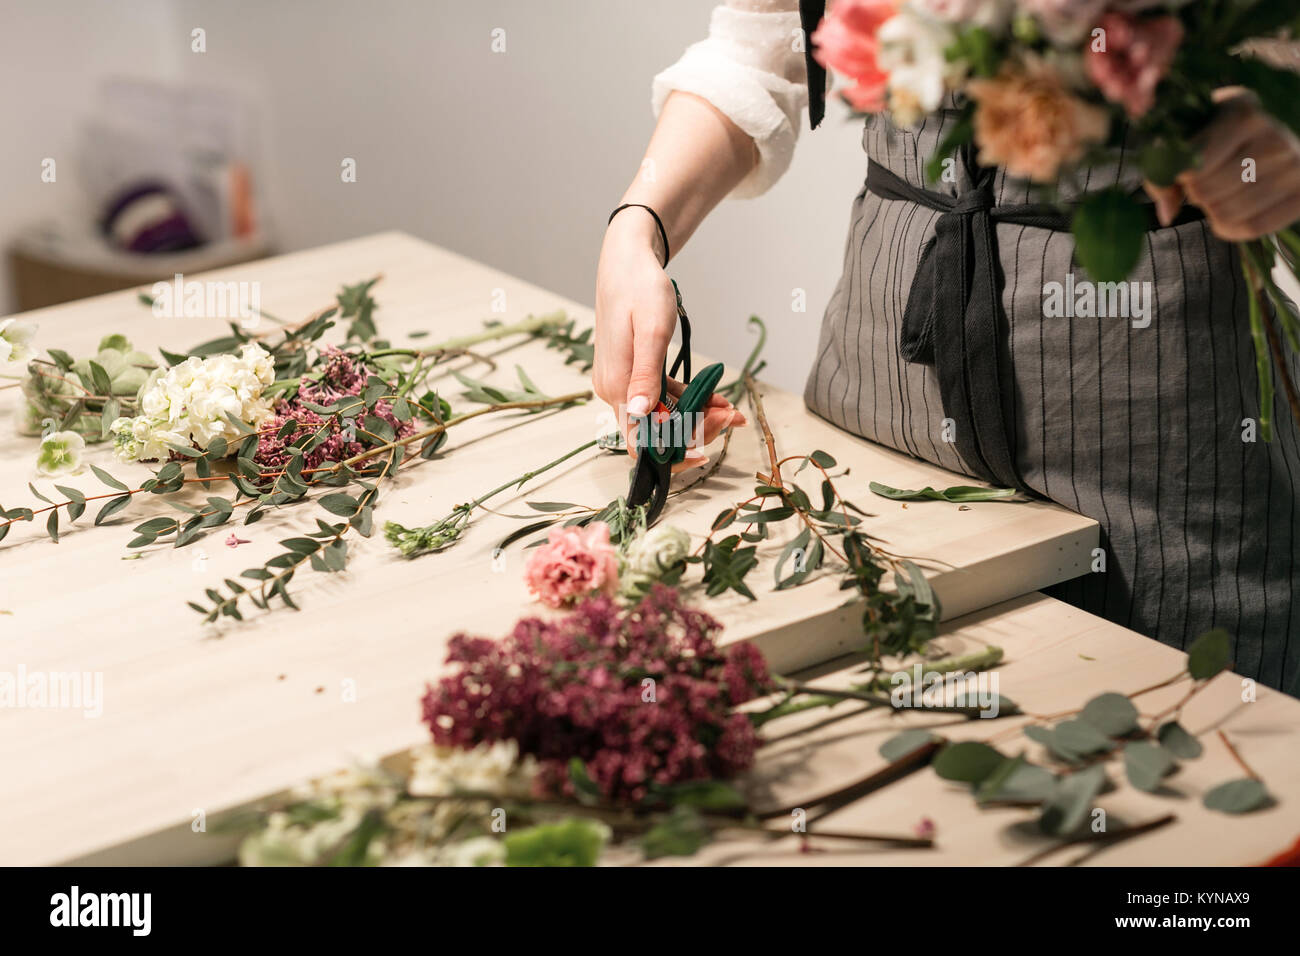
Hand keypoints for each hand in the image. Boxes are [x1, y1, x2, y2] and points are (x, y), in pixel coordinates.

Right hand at [593, 209, 743, 471]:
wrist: (629, 260)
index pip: (640, 442)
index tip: (706, 450)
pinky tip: (715, 398)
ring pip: (664, 417)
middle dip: (696, 431)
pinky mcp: (635, 375)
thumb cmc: (640, 288)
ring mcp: (625, 384)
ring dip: (697, 417)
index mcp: (617, 387)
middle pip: (657, 433)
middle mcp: (617, 392)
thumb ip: (647, 375)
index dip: (673, 452)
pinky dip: (688, 401)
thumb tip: (641, 415)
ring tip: (730, 409)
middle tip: (730, 415)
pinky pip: (664, 398)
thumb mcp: (651, 330)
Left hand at [1145, 92, 1299, 240]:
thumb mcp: (1191, 134)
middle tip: (1207, 180)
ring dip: (1212, 211)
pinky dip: (1230, 228)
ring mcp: (1295, 165)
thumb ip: (1164, 169)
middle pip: (1205, 191)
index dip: (1179, 174)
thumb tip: (1168, 214)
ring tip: (1222, 192)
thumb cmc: (1221, 134)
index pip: (1192, 162)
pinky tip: (1231, 211)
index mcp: (1242, 109)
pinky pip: (1251, 228)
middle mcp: (1274, 135)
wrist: (1281, 132)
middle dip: (1195, 193)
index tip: (1185, 166)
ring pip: (1226, 213)